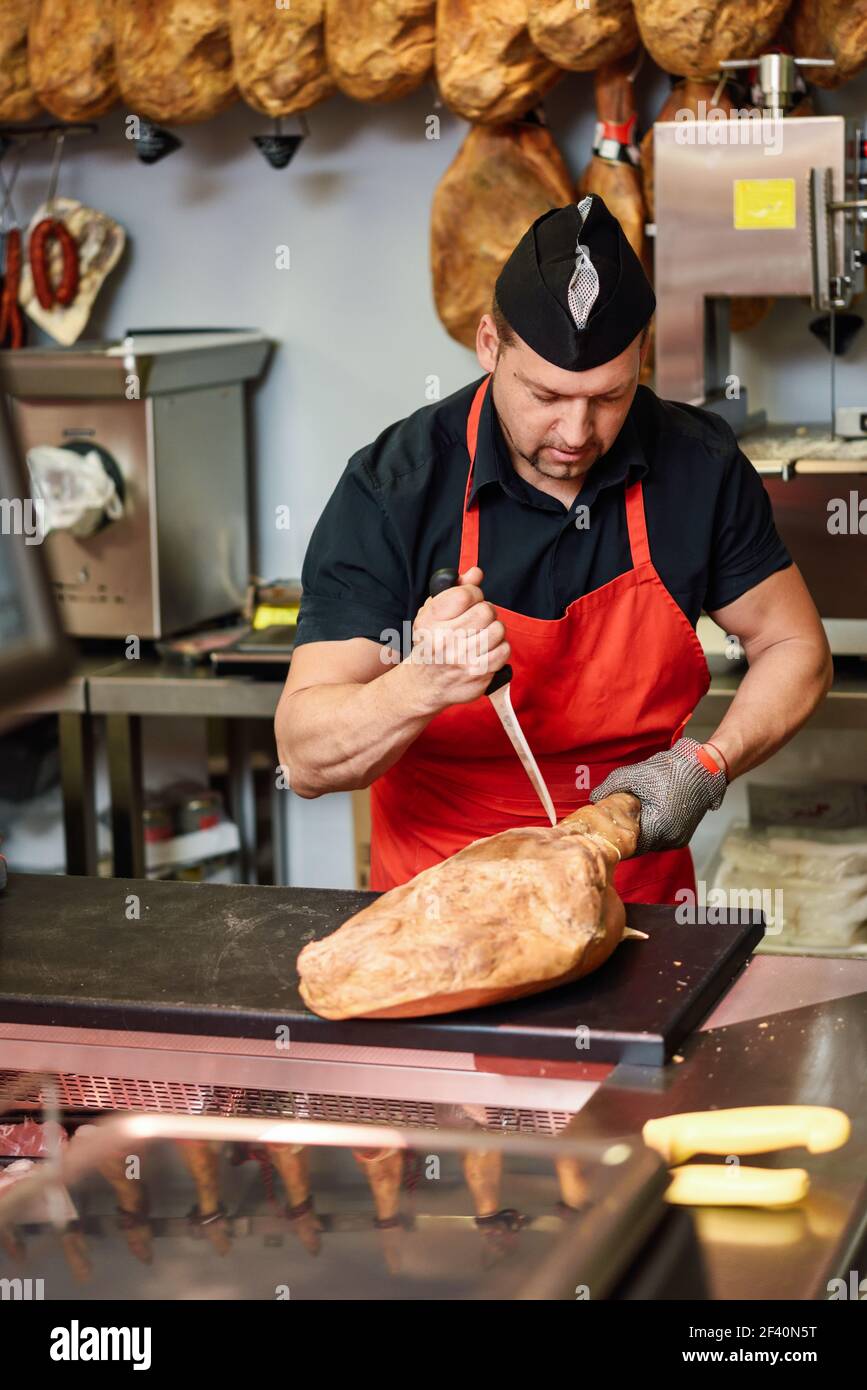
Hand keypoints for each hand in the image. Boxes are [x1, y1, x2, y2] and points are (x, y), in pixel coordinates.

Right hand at [403, 566, 509, 714]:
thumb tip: (476, 572)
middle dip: (485, 613)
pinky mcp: (478, 674)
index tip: (469, 601)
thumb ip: (455, 589)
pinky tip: (485, 651)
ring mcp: (462, 658)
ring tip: (480, 637)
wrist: (423, 685)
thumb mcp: (432, 613)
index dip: (473, 594)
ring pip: (498, 630)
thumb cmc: (431, 644)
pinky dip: (499, 649)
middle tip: (476, 621)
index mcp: (432, 620)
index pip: (466, 594)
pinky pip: (504, 651)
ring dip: (493, 631)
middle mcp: (445, 639)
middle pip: (486, 611)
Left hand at [589, 737, 726, 854]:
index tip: (604, 828)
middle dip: (626, 833)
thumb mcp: (632, 775)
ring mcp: (678, 839)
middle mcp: (670, 839)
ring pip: (650, 843)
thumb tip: (593, 799)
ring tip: (630, 816)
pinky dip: (652, 830)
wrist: (703, 767)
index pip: (628, 845)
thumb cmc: (668, 770)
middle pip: (639, 845)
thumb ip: (609, 788)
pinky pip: (661, 839)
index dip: (615, 836)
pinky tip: (647, 815)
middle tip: (613, 821)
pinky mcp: (684, 836)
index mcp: (657, 828)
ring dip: (640, 832)